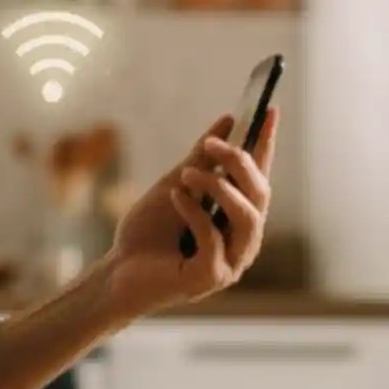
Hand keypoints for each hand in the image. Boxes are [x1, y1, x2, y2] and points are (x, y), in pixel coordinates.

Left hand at [103, 109, 278, 318]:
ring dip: (218, 188)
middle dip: (239, 163)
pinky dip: (195, 213)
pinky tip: (176, 197)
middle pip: (260, 194)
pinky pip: (214, 240)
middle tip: (211, 144)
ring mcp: (232, 261)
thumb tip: (227, 122)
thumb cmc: (147, 232)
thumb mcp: (174, 186)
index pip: (258, 175)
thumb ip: (201, 159)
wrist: (118, 271)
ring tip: (186, 176)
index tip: (270, 109)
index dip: (266, 143)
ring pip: (248, 218)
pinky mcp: (213, 278)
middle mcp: (242, 239)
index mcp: (236, 216)